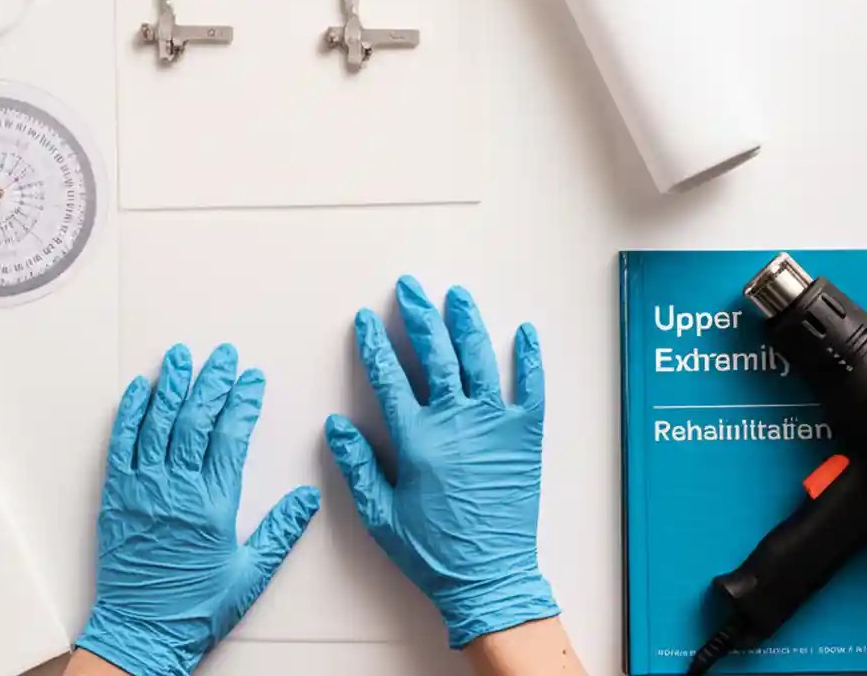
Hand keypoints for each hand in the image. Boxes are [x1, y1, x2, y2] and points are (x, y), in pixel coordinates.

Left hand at [76, 344, 320, 674]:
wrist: (141, 632)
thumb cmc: (197, 609)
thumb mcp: (251, 575)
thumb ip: (280, 531)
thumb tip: (308, 498)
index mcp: (213, 505)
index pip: (231, 437)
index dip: (243, 403)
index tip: (252, 378)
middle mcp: (176, 489)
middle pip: (195, 420)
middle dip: (211, 382)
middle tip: (222, 355)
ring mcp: (142, 489)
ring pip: (157, 424)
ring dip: (170, 386)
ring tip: (180, 356)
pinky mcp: (116, 497)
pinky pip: (121, 446)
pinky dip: (129, 415)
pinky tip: (138, 391)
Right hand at [326, 277, 558, 648]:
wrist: (489, 578)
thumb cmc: (432, 552)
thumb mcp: (379, 515)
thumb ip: (358, 465)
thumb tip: (336, 424)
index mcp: (417, 439)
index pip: (389, 377)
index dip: (375, 344)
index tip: (366, 319)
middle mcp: (455, 421)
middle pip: (436, 354)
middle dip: (419, 316)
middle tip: (409, 288)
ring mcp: (494, 426)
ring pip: (479, 359)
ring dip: (466, 322)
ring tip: (456, 294)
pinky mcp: (524, 438)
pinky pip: (530, 388)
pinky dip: (529, 358)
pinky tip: (525, 331)